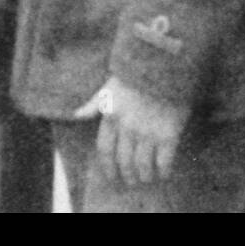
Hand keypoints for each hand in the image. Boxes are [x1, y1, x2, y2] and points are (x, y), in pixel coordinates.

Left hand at [74, 77, 188, 187]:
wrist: (164, 64)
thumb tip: (75, 115)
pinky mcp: (169, 135)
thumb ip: (93, 105)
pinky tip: (164, 173)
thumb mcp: (108, 87)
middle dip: (127, 175)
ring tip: (147, 178)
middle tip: (131, 180)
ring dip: (144, 176)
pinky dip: (163, 171)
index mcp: (111, 117)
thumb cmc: (135, 75)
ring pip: (142, 166)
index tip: (112, 176)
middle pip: (124, 162)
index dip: (108, 167)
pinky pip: (163, 162)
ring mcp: (148, 133)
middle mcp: (127, 128)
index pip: (105, 151)